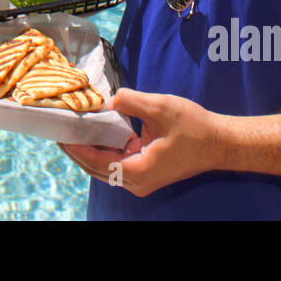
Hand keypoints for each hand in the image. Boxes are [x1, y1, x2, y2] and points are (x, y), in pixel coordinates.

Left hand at [58, 88, 224, 196]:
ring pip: (105, 167)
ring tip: (73, 127)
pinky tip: (97, 130)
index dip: (75, 147)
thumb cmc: (195, 127)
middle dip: (77, 148)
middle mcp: (137, 182)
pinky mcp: (146, 172)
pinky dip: (104, 149)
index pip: (95, 162)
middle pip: (96, 168)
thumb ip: (132, 101)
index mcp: (138, 171)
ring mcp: (141, 180)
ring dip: (89, 149)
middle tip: (60, 128)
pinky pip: (117, 163)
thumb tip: (109, 98)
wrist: (220, 142)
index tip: (60, 131)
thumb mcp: (161, 108)